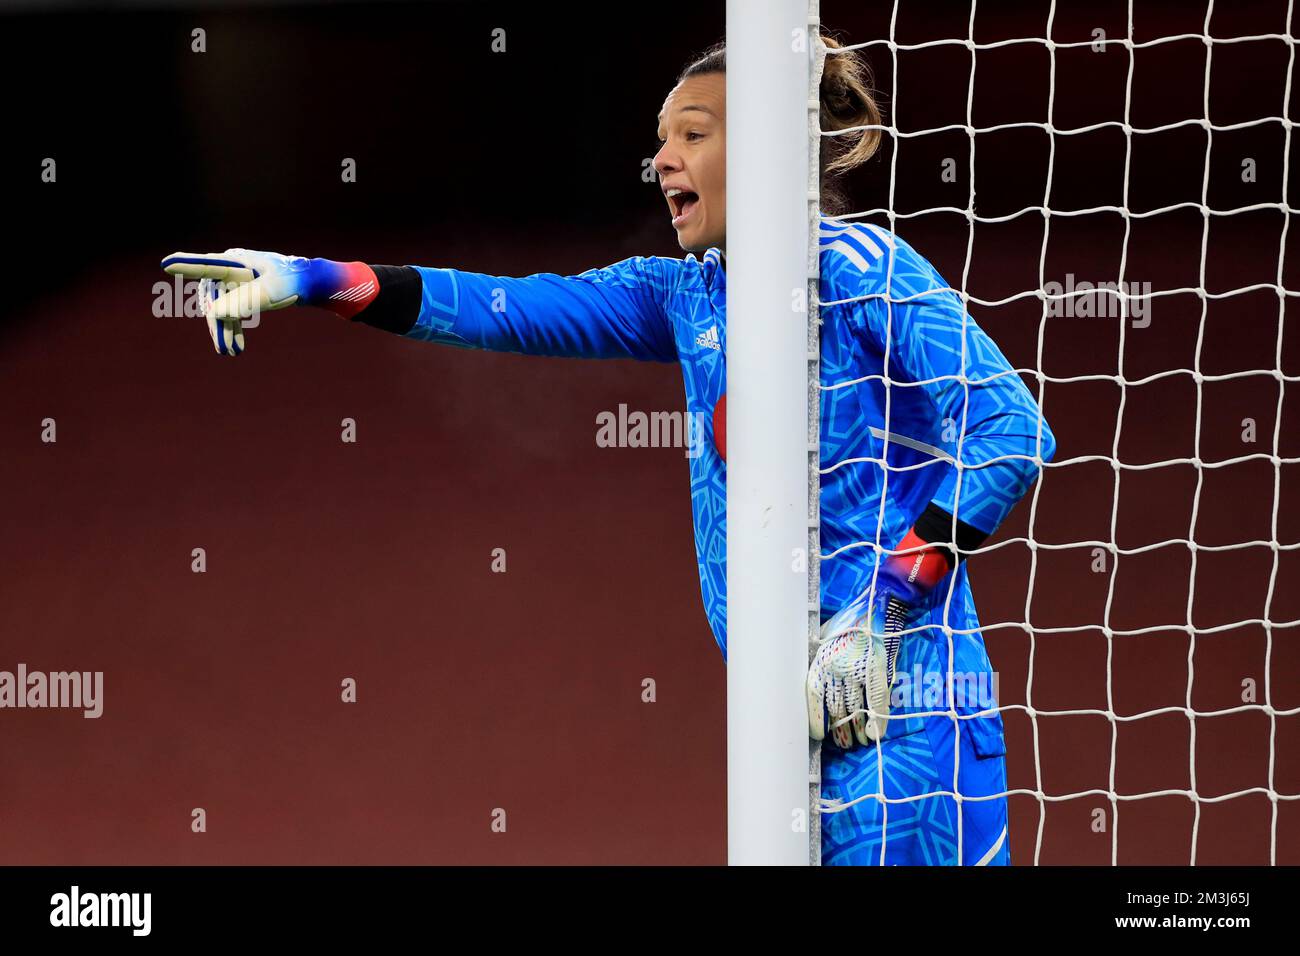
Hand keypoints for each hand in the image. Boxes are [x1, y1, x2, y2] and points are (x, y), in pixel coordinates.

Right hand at [160, 249, 376, 354]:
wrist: (310, 284)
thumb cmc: (293, 282)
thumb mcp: (272, 292)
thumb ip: (245, 301)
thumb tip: (214, 313)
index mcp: (236, 262)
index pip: (207, 265)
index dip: (186, 265)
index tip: (165, 263)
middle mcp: (231, 270)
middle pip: (212, 296)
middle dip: (216, 323)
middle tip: (222, 347)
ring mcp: (235, 282)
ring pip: (221, 308)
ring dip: (224, 330)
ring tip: (229, 352)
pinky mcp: (242, 293)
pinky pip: (231, 312)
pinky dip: (233, 328)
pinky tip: (236, 348)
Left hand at [807, 530, 948, 746]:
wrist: (878, 601)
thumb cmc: (850, 620)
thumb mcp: (825, 638)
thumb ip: (821, 661)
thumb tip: (818, 688)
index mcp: (821, 658)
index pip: (812, 695)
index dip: (815, 718)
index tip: (818, 735)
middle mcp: (837, 665)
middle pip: (836, 707)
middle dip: (839, 729)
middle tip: (843, 744)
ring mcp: (859, 668)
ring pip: (856, 708)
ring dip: (857, 729)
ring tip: (858, 741)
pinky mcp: (879, 668)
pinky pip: (879, 701)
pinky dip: (879, 720)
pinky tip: (877, 735)